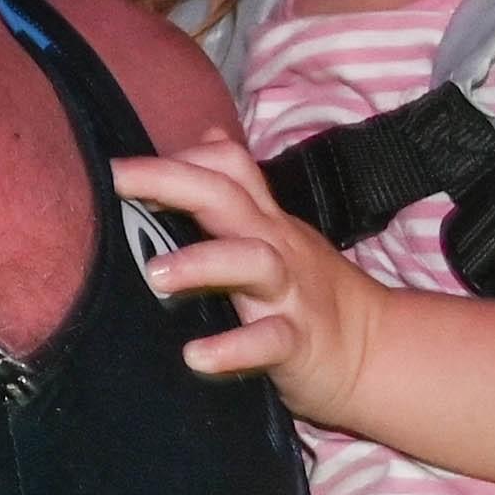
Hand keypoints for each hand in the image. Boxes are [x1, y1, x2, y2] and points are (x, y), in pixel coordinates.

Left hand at [110, 143, 385, 428]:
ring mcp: (289, 293)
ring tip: (155, 274)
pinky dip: (233, 349)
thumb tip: (206, 137)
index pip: (229, 168)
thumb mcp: (276, 234)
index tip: (123, 168)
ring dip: (202, 263)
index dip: (180, 158)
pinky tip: (196, 357)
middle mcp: (276, 247)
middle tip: (117, 181)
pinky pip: (268, 341)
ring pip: (252, 262)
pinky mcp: (299, 343)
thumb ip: (239, 193)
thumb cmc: (310, 293)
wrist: (377, 352)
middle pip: (229, 196)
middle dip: (172, 181)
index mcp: (266, 222)